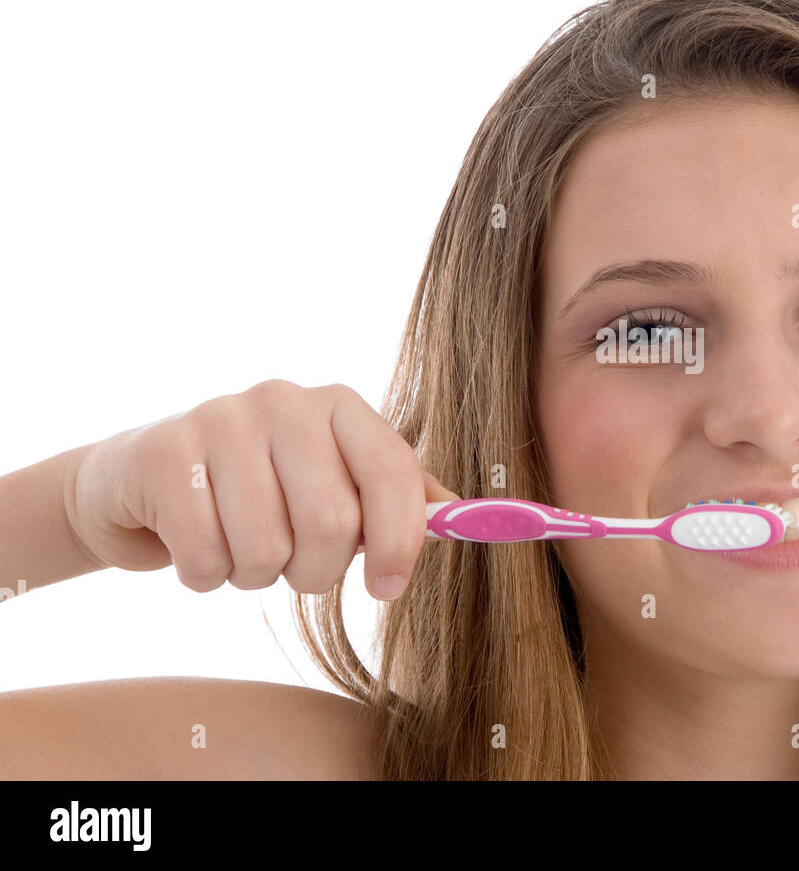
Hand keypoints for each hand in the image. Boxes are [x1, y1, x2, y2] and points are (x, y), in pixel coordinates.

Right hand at [63, 379, 457, 599]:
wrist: (144, 480)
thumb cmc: (261, 490)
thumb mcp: (336, 483)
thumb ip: (400, 498)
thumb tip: (463, 515)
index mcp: (340, 406)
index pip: (393, 473)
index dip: (399, 541)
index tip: (388, 589)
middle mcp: (285, 400)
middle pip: (331, 523)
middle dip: (315, 571)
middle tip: (293, 566)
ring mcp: (220, 418)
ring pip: (266, 549)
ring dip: (255, 575)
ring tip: (240, 547)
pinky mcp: (163, 453)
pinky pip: (206, 556)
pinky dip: (205, 576)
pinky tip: (197, 544)